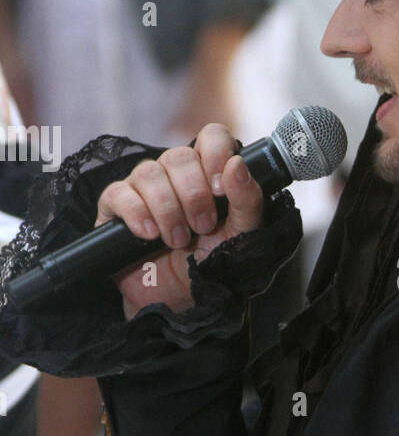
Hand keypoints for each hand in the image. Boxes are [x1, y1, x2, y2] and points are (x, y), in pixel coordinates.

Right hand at [93, 123, 263, 320]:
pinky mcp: (115, 207)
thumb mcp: (241, 233)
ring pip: (148, 172)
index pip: (211, 136)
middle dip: (193, 195)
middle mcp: (175, 173)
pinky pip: (119, 194)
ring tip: (178, 240)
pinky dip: (136, 213)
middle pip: (178, 156)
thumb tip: (237, 164)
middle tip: (202, 227)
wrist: (181, 298)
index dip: (215, 153)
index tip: (220, 189)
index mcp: (208, 171)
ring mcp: (143, 188)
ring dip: (167, 209)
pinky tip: (149, 235)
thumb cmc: (212, 262)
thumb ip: (247, 199)